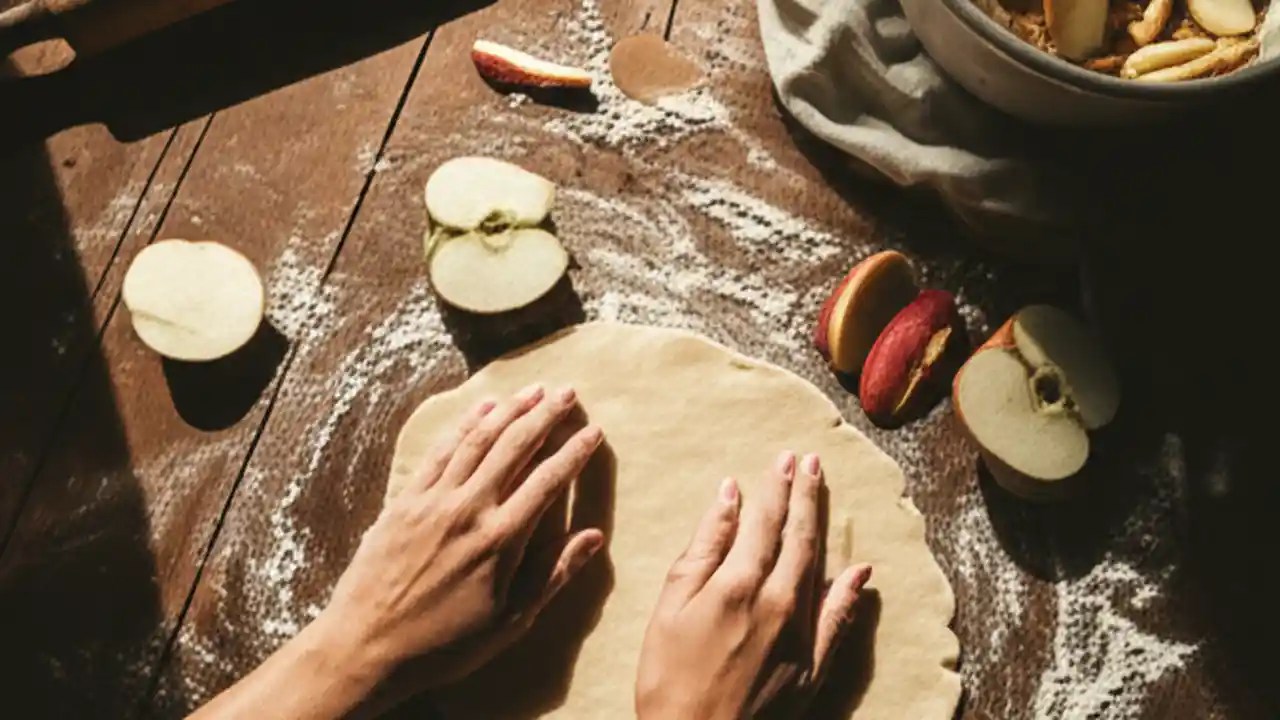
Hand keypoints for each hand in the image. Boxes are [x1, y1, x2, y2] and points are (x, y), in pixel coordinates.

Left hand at [322, 383, 605, 686]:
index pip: (548, 481)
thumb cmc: (445, 644)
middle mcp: (468, 509)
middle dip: (545, 415)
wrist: (367, 647)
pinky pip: (440, 451)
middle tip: (568, 392)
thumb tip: (592, 536)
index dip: (574, 452)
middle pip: (514, 446)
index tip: (593, 430)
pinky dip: (463, 424)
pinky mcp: (405, 500)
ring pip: (477, 439)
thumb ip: (554, 573)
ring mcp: (433, 500)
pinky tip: (481, 409)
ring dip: (508, 409)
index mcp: (501, 540)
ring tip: (532, 390)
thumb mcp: (511, 620)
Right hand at [635, 452, 871, 719]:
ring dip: (821, 526)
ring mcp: (801, 634)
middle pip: (798, 537)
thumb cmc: (669, 678)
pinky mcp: (813, 665)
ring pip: (819, 567)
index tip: (784, 459)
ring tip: (822, 493)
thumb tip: (729, 498)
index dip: (775, 487)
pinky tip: (861, 570)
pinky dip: (850, 592)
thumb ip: (704, 550)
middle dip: (804, 495)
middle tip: (811, 461)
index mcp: (739, 584)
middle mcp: (778, 602)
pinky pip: (839, 620)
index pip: (764, 521)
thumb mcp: (671, 607)